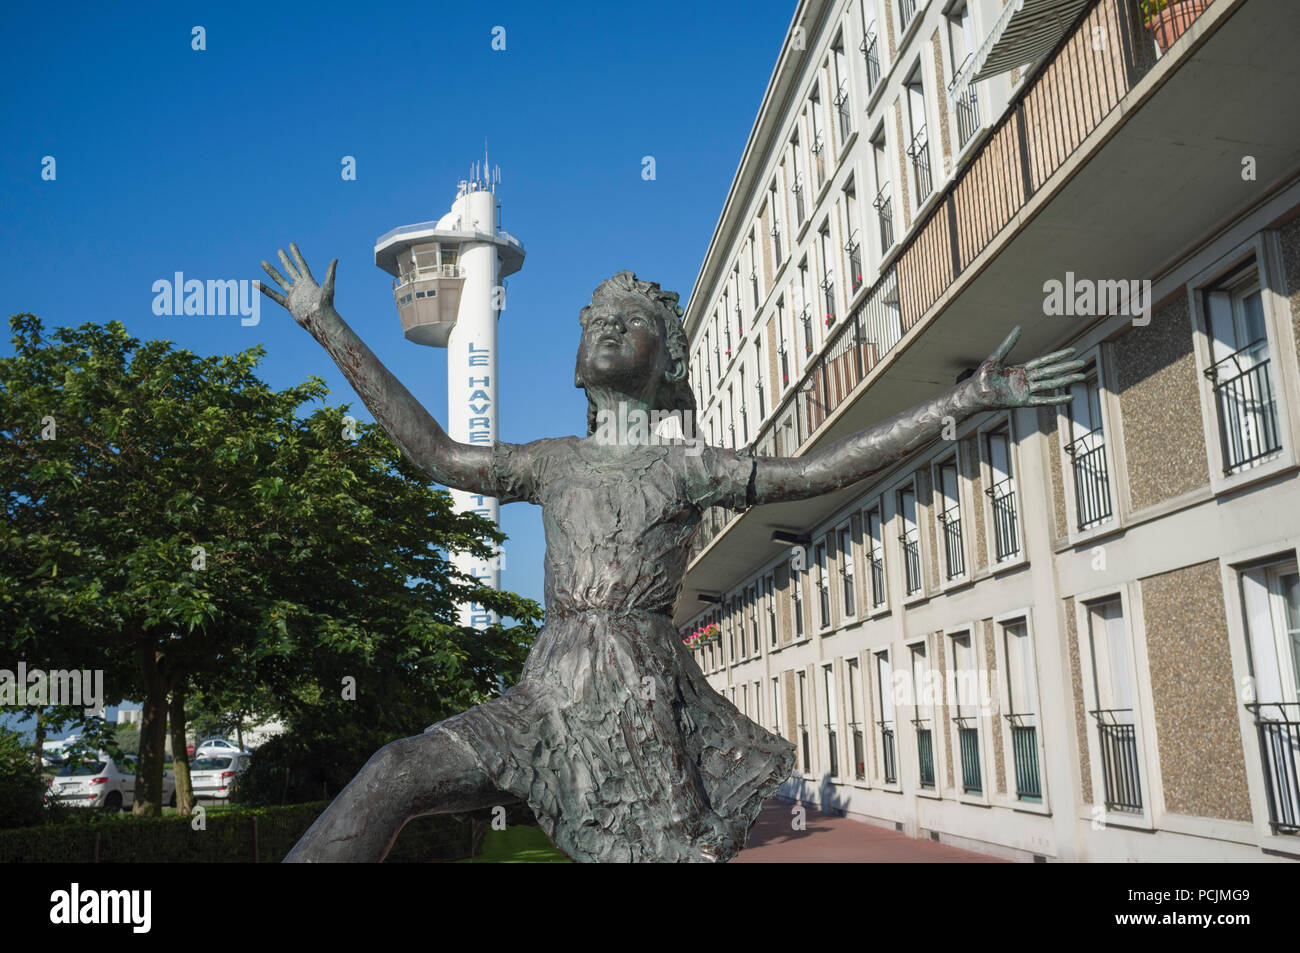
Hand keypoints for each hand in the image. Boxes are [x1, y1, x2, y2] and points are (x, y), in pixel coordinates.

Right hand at [256, 243, 337, 327]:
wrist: (319, 320)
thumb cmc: (326, 305)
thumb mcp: (328, 287)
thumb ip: (330, 273)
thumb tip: (335, 259)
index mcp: (309, 281)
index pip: (301, 264)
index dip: (296, 254)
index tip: (291, 244)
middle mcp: (300, 286)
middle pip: (290, 270)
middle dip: (285, 260)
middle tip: (279, 250)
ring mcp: (294, 295)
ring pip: (280, 280)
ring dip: (272, 271)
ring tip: (263, 263)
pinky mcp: (289, 304)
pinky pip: (274, 295)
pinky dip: (265, 289)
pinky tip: (255, 283)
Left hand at [968, 326, 1083, 409]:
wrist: (975, 393)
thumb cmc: (982, 376)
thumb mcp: (997, 357)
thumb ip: (1009, 343)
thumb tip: (1019, 327)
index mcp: (1021, 369)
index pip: (1044, 361)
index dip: (1058, 356)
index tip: (1072, 351)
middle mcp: (1026, 380)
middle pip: (1051, 372)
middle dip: (1067, 367)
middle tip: (1082, 363)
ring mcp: (1026, 391)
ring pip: (1051, 384)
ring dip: (1065, 380)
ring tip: (1080, 377)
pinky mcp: (1023, 402)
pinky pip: (1043, 401)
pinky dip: (1056, 399)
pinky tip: (1069, 397)